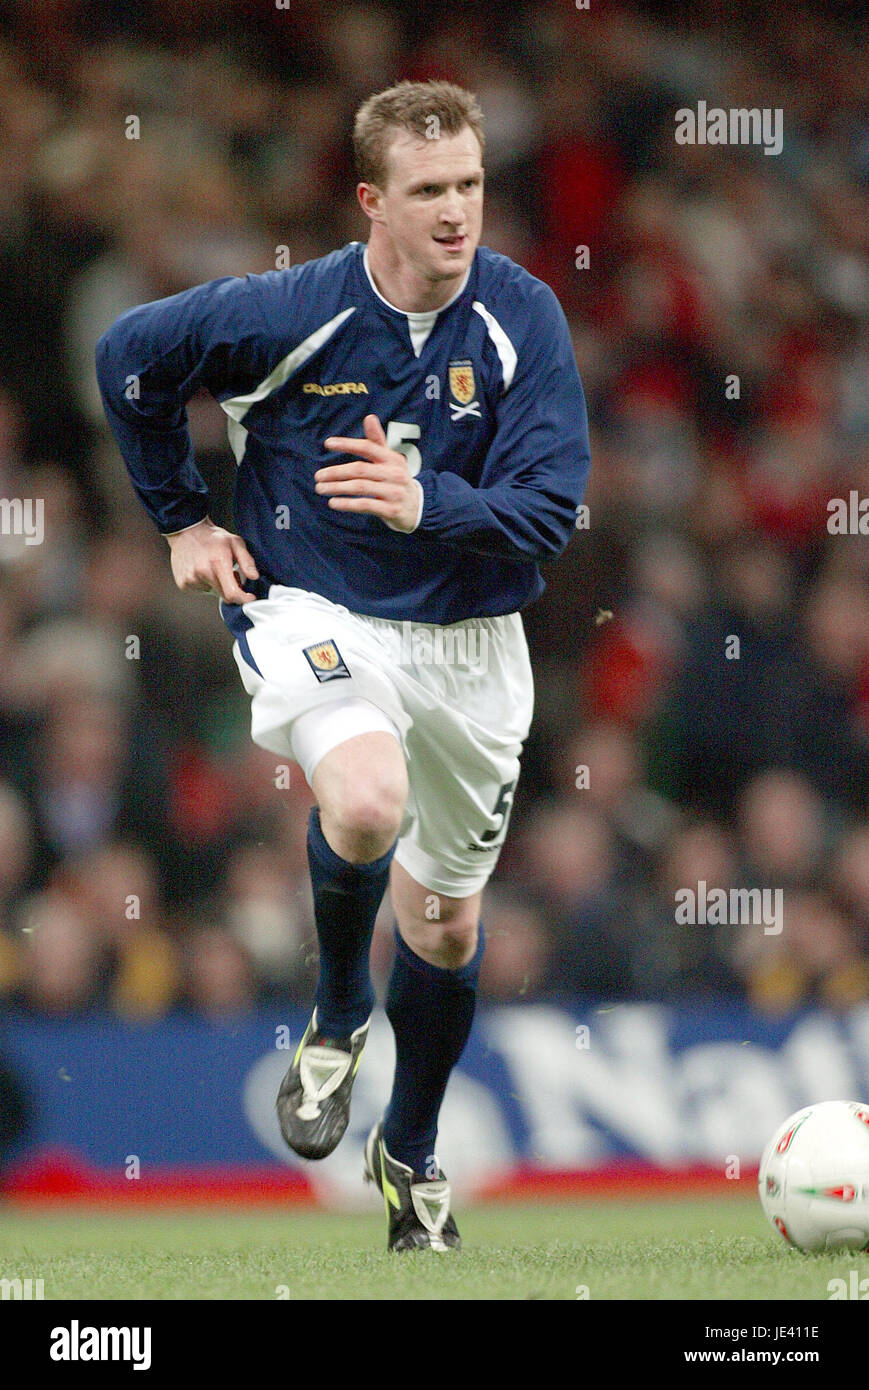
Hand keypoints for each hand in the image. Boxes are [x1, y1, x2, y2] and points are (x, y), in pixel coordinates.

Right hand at [165, 518, 258, 603]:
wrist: (186, 531)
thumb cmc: (212, 537)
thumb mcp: (235, 542)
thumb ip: (247, 561)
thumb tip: (254, 577)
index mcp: (217, 562)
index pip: (231, 593)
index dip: (243, 599)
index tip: (250, 598)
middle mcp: (202, 572)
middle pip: (224, 595)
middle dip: (232, 589)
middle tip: (230, 573)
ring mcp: (190, 579)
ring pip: (212, 592)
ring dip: (217, 585)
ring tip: (213, 567)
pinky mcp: (183, 583)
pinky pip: (201, 590)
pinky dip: (205, 584)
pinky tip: (202, 570)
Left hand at [316, 414, 420, 532]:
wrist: (419, 507)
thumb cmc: (397, 480)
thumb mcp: (391, 460)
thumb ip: (377, 441)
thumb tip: (369, 417)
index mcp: (393, 459)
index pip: (368, 447)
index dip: (348, 444)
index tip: (328, 443)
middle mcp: (394, 474)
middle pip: (360, 469)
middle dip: (336, 472)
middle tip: (318, 476)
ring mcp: (394, 493)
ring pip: (360, 487)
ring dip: (337, 487)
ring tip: (320, 488)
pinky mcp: (391, 510)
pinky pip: (365, 505)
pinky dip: (347, 504)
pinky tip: (333, 503)